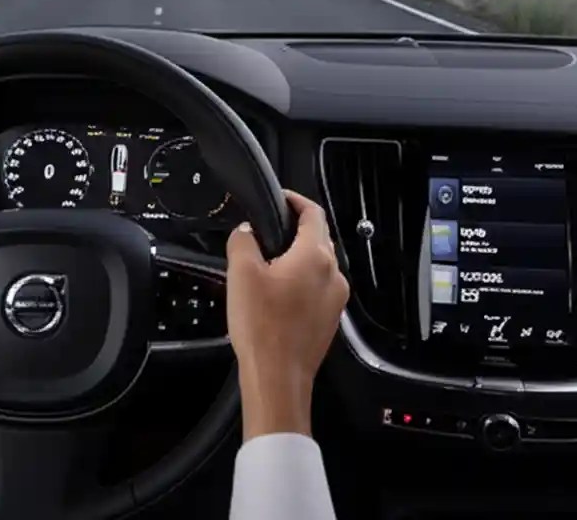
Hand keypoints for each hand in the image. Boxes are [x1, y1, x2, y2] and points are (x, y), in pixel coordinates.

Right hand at [226, 191, 348, 440]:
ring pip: (318, 264)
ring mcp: (336, 298)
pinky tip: (277, 294)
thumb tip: (245, 232)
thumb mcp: (241, 273)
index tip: (280, 199)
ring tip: (267, 264)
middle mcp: (333, 274)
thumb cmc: (262, 327)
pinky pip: (318, 288)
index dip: (295, 200)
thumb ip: (243, 241)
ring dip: (297, 257)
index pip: (313, 213)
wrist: (277, 377)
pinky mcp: (330, 318)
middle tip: (267, 230)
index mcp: (316, 256)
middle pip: (318, 237)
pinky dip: (301, 281)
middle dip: (294, 229)